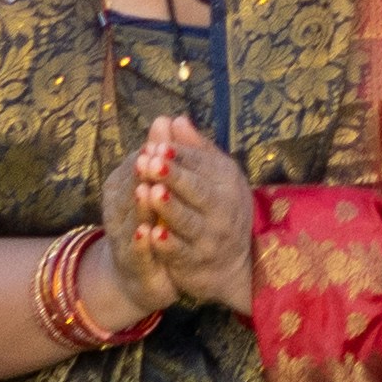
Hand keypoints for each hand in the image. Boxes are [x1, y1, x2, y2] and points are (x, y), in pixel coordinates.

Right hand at [96, 126, 185, 321]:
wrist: (139, 275)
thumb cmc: (150, 220)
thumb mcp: (156, 186)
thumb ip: (161, 156)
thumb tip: (166, 117)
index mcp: (123, 190)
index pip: (133, 168)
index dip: (147, 154)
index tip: (160, 138)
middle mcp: (119, 212)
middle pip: (128, 190)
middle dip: (140, 174)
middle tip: (153, 157)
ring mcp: (123, 239)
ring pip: (129, 219)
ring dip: (139, 205)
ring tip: (149, 189)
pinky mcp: (132, 264)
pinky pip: (135, 252)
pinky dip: (140, 242)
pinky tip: (148, 232)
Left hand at [140, 118, 255, 314]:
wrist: (231, 261)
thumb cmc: (218, 208)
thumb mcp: (214, 176)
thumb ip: (193, 150)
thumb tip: (174, 119)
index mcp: (227, 181)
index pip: (203, 165)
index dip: (179, 156)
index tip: (158, 145)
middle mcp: (223, 208)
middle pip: (198, 191)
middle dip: (174, 177)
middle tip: (151, 162)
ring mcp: (211, 237)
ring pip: (189, 221)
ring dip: (169, 208)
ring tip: (150, 192)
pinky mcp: (196, 261)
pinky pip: (181, 252)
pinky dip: (167, 244)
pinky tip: (151, 234)